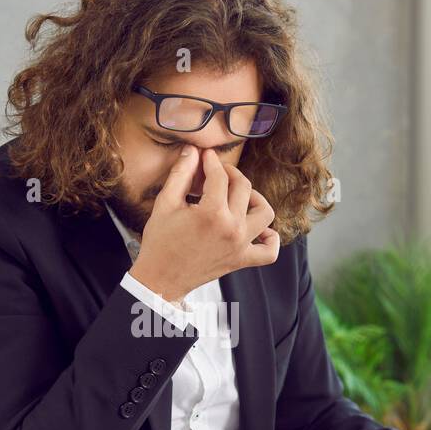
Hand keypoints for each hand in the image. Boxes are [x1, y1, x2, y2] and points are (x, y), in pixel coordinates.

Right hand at [129, 145, 279, 300]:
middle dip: (229, 173)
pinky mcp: (241, 260)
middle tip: (215, 174)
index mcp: (212, 213)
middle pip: (243, 187)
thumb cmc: (160, 242)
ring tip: (239, 197)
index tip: (204, 157)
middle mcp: (232, 229)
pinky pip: (269, 251)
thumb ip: (181, 174)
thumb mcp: (165, 204)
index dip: (210, 161)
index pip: (219, 176)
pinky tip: (258, 229)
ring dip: (255, 199)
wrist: (161, 278)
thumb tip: (193, 151)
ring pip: (265, 213)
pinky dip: (270, 239)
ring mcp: (240, 246)